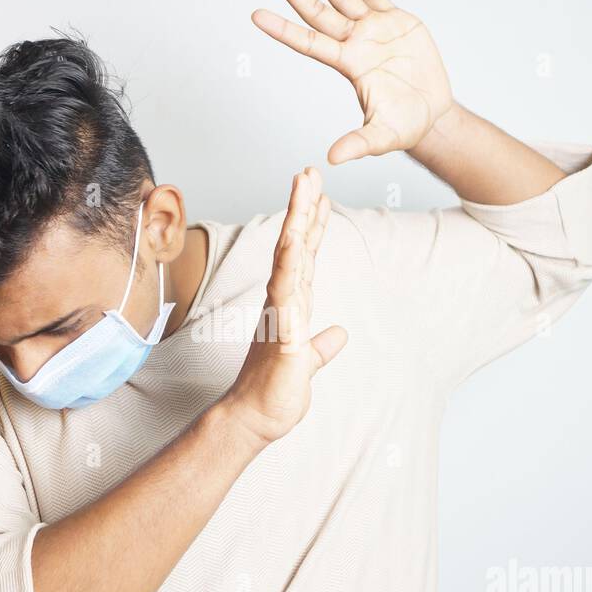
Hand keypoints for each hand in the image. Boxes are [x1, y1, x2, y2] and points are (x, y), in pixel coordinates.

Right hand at [219, 167, 346, 445]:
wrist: (253, 420)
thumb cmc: (275, 392)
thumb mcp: (308, 362)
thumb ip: (322, 346)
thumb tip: (338, 334)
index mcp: (291, 304)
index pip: (305, 256)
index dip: (313, 224)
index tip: (320, 193)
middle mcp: (282, 302)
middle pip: (295, 245)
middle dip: (303, 207)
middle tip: (309, 171)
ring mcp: (279, 315)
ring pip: (289, 259)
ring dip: (297, 222)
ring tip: (303, 190)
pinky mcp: (281, 336)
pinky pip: (286, 298)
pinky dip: (291, 271)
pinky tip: (295, 246)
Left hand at [252, 0, 454, 164]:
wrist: (434, 113)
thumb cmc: (406, 127)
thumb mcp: (382, 138)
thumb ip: (358, 143)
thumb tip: (333, 157)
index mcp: (349, 65)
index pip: (308, 42)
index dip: (282, 29)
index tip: (256, 15)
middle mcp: (356, 44)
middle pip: (316, 12)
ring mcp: (375, 30)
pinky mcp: (397, 21)